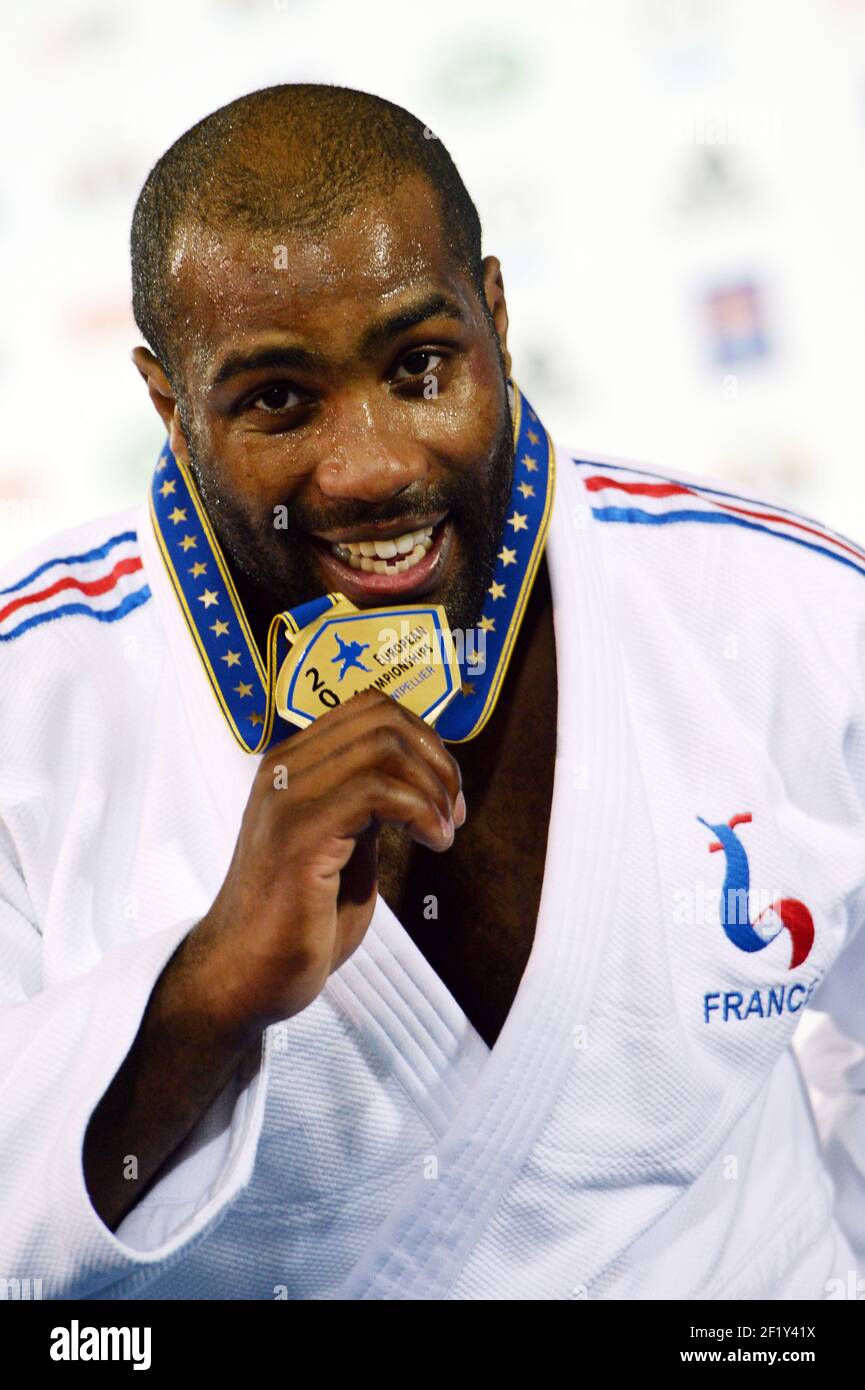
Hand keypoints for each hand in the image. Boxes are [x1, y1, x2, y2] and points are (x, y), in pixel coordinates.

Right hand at [180, 688, 465, 1041]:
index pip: (370, 708)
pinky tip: (431, 844)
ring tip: (442, 833)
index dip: (423, 740)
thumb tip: (417, 780)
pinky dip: (421, 813)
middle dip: (436, 761)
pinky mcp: (299, 836)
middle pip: (382, 718)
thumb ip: (369, 807)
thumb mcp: (344, 846)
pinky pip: (377, 793)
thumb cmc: (297, 922)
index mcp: (291, 765)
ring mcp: (287, 798)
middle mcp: (283, 769)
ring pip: (383, 746)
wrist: (242, 978)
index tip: (446, 794)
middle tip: (453, 814)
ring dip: (432, 788)